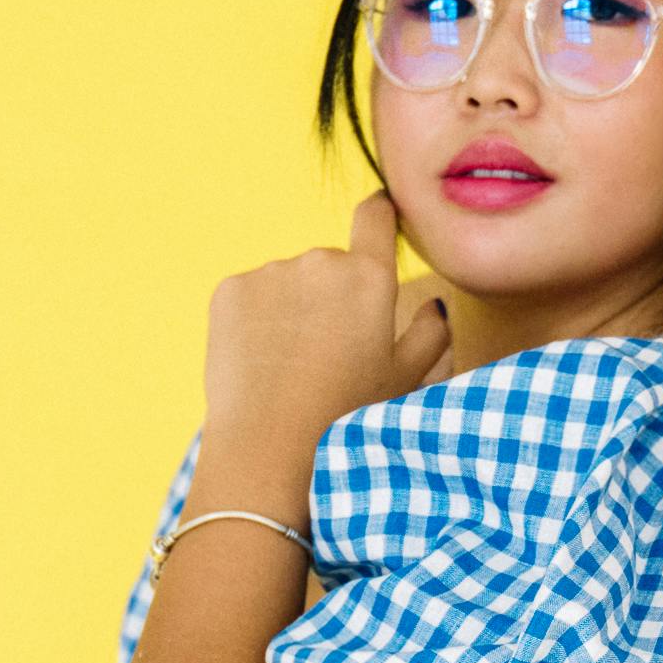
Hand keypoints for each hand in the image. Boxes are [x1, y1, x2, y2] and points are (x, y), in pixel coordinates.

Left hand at [201, 192, 453, 483]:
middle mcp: (319, 262)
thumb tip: (433, 305)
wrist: (269, 448)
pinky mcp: (229, 291)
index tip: (377, 219)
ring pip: (286, 283)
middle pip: (329, 264)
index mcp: (369, 278)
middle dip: (330, 295)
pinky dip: (254, 321)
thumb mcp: (405, 379)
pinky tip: (260, 363)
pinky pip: (249, 297)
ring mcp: (269, 273)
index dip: (378, 215)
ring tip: (291, 367)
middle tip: (327, 352)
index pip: (376, 215)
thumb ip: (430, 333)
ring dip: (291, 309)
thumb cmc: (346, 418)